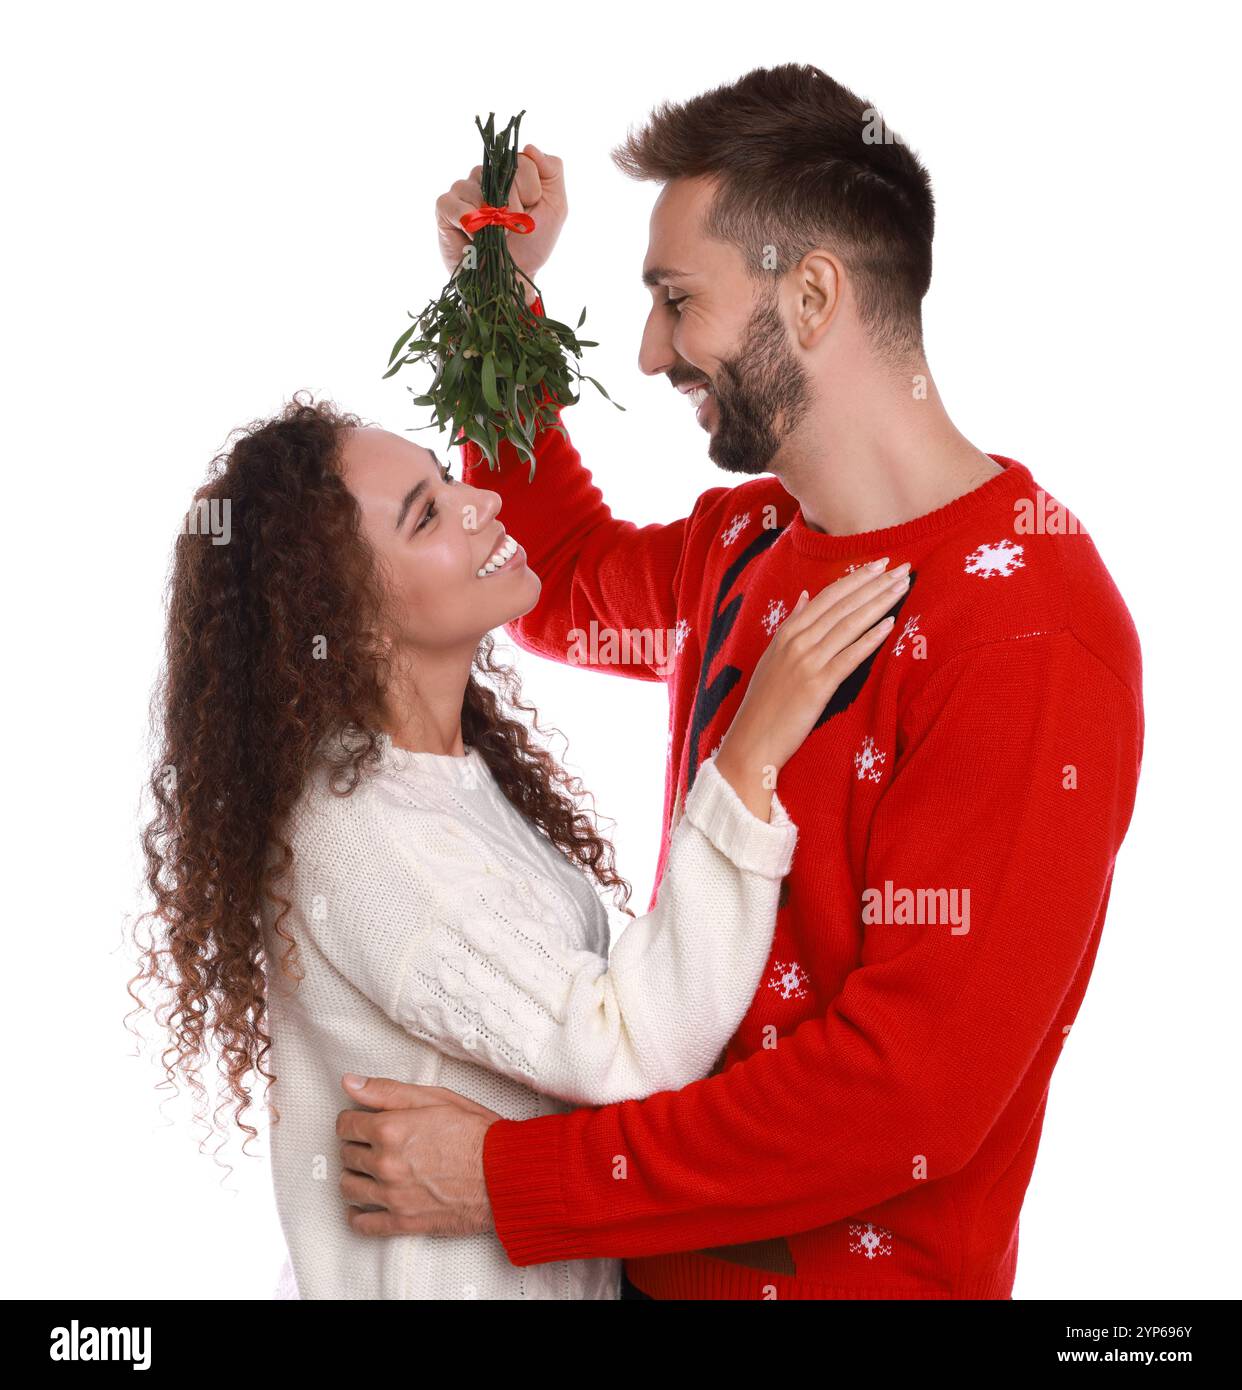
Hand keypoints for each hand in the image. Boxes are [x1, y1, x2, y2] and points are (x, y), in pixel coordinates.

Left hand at [336, 1074, 499, 1236]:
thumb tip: (350, 1082)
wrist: (504, 1173)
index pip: (346, 1125)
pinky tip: (364, 1206)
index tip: (360, 1121)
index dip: (352, 1120)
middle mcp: (385, 1163)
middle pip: (346, 1155)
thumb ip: (387, 1091)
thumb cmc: (476, 1133)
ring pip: (349, 1187)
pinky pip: (363, 1225)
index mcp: (390, 1129)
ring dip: (354, 1177)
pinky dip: (358, 1216)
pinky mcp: (403, 1222)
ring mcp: (392, 1195)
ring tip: (369, 1171)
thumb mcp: (435, 1098)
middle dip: (356, 1146)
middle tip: (372, 1143)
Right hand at [435, 143, 566, 303]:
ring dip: (492, 218)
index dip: (531, 189)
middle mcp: (485, 175)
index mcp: (510, 171)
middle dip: (514, 206)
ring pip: (476, 186)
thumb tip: (529, 146)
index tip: (532, 211)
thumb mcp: (556, 207)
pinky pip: (452, 203)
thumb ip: (552, 171)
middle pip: (499, 171)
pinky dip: (468, 222)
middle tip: (513, 228)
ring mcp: (463, 189)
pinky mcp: (445, 208)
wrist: (512, 278)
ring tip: (495, 235)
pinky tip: (475, 237)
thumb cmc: (532, 245)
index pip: (522, 160)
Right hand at [714, 559, 908, 812]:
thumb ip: (790, 625)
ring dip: (879, 603)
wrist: (752, 740)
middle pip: (843, 605)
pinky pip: (849, 656)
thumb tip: (803, 597)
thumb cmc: (764, 702)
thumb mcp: (771, 657)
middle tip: (902, 567)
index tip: (879, 563)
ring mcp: (807, 662)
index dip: (856, 578)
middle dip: (874, 583)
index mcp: (787, 632)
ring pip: (849, 624)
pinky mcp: (818, 685)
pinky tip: (890, 624)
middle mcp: (797, 641)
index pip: (828, 596)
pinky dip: (871, 638)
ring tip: (902, 588)